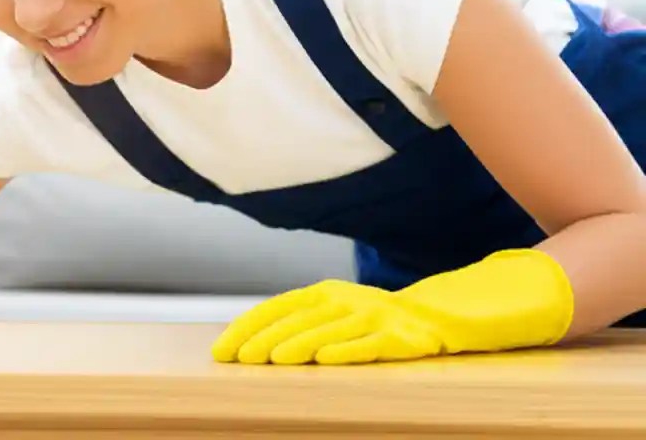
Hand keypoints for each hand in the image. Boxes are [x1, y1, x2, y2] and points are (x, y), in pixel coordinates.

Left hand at [211, 248, 573, 364]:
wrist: (432, 316)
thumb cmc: (365, 321)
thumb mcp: (330, 314)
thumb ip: (294, 324)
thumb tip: (242, 345)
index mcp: (321, 292)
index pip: (274, 308)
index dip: (246, 328)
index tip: (221, 350)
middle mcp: (343, 300)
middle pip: (296, 321)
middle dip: (264, 340)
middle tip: (239, 359)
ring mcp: (372, 316)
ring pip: (328, 332)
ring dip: (298, 345)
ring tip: (273, 360)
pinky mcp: (399, 336)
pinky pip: (368, 345)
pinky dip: (346, 351)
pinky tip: (324, 361)